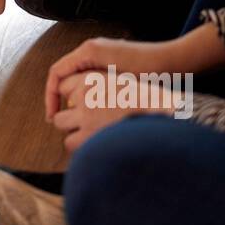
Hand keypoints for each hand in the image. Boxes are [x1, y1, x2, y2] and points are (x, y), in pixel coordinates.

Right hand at [44, 37, 182, 120]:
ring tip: (74, 116)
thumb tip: (72, 103)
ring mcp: (102, 54)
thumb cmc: (150, 71)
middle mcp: (92, 49)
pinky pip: (88, 77)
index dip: (50, 96)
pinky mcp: (111, 62)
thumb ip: (89, 87)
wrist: (174, 62)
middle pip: (63, 75)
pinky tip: (92, 108)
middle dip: (58, 98)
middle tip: (58, 119)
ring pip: (75, 78)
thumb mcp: (117, 81)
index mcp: (89, 51)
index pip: (56, 73)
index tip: (52, 115)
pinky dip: (85, 94)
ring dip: (71, 96)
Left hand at [49, 66, 177, 152]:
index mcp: (93, 78)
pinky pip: (70, 143)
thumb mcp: (123, 83)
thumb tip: (80, 99)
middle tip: (84, 123)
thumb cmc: (149, 103)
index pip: (64, 84)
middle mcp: (85, 93)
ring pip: (60, 123)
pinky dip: (80, 147)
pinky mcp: (88, 137)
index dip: (70, 97)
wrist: (164, 118)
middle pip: (60, 101)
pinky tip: (95, 146)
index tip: (78, 105)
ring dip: (72, 130)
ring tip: (90, 136)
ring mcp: (85, 115)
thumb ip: (101, 87)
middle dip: (69, 115)